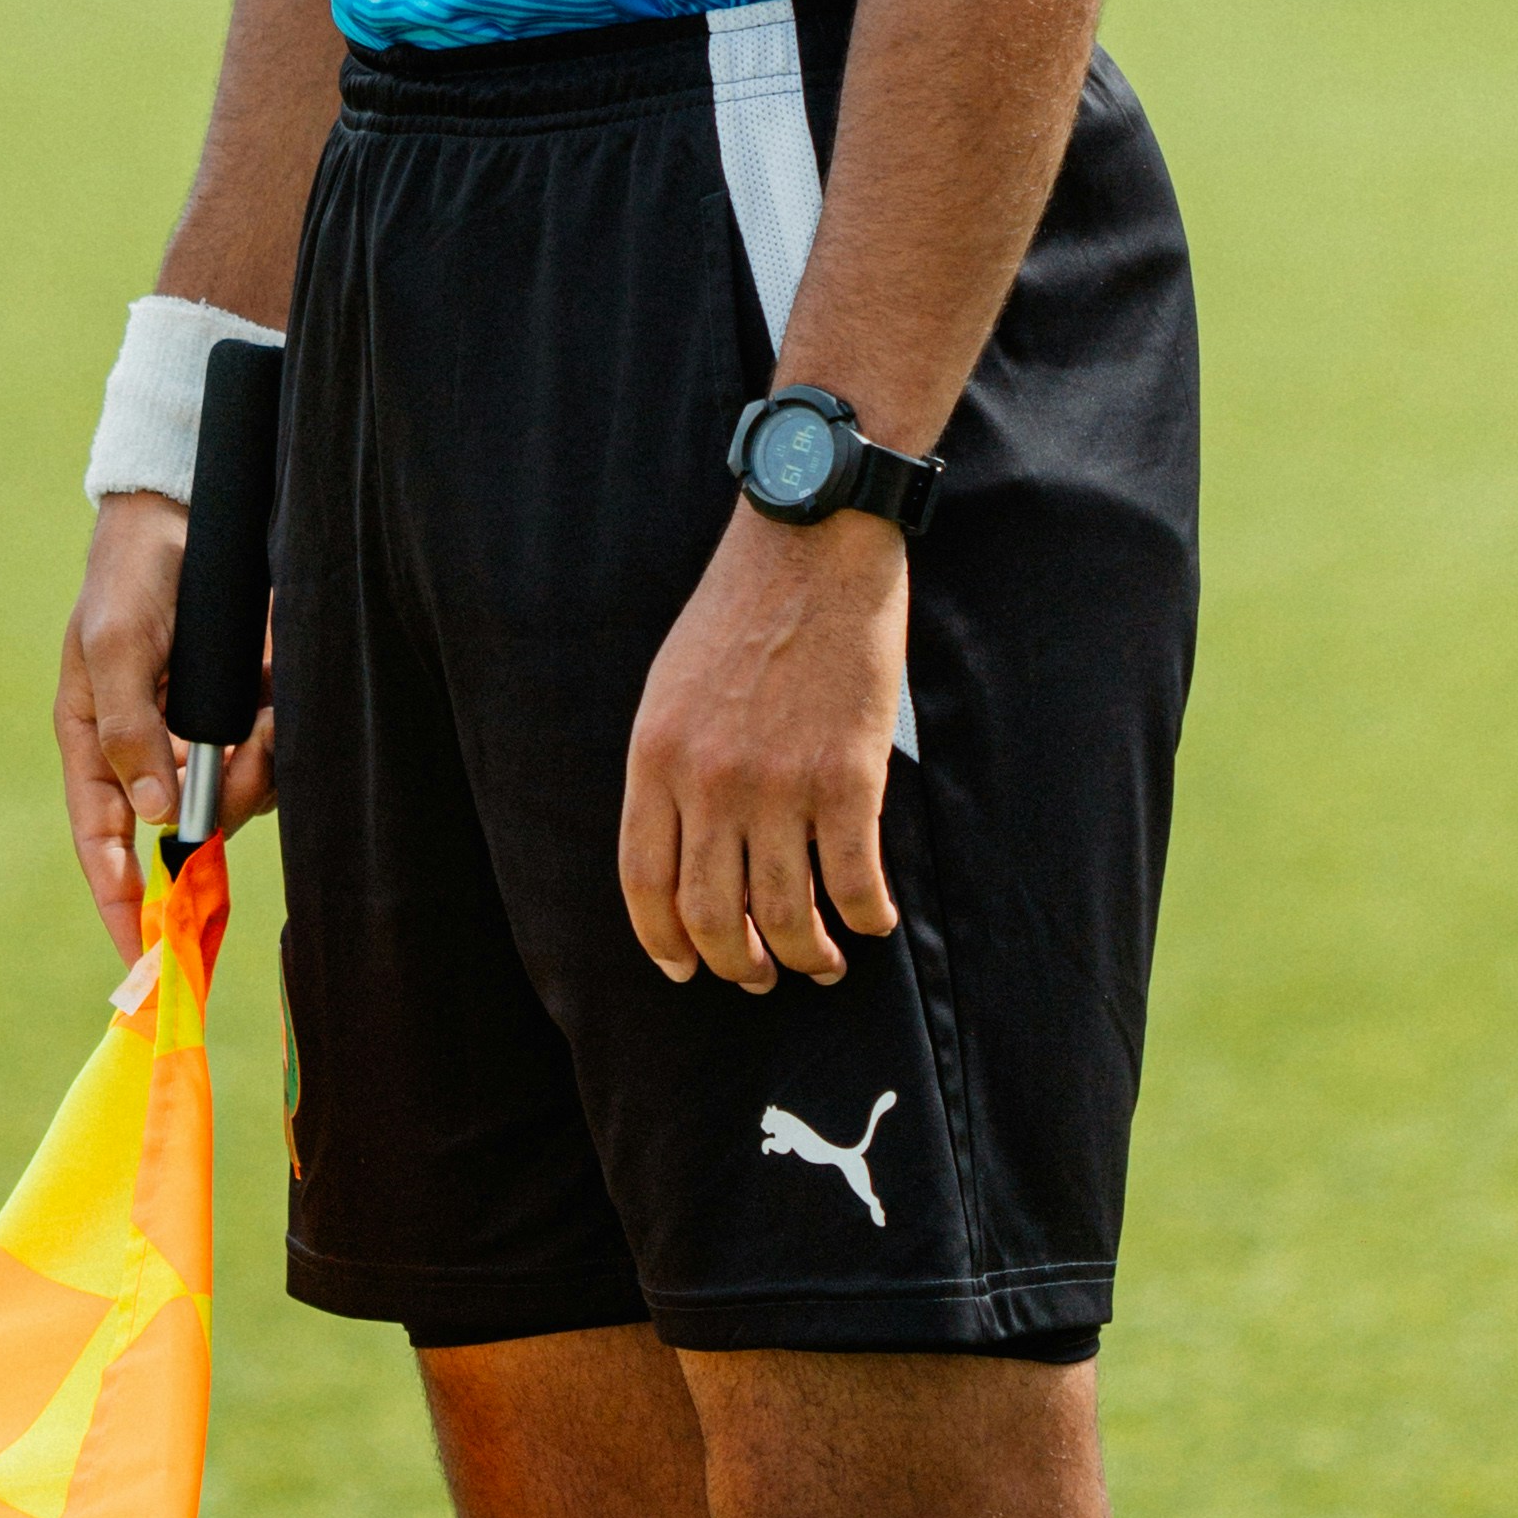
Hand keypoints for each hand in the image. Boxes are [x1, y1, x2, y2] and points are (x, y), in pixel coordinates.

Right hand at [55, 487, 276, 962]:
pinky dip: (282, 728)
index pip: (102, 842)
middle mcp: (150, 750)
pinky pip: (275, 749)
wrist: (184, 512)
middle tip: (249, 757)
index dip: (120, 902)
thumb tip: (155, 814)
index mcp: (96, 744)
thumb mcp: (115, 645)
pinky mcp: (248, 709)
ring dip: (259, 762)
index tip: (143, 956)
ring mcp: (202, 733)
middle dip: (221, 812)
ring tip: (264, 706)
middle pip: (187, 826)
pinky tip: (274, 671)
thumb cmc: (129, 578)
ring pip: (241, 792)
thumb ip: (130, 728)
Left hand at [618, 503, 905, 991]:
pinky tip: (873, 921)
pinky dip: (867, 917)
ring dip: (807, 955)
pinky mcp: (850, 776)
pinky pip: (856, 880)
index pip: (644, 885)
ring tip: (823, 961)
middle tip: (762, 976)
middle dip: (739, 964)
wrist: (812, 541)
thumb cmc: (741, 609)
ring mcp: (780, 783)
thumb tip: (685, 854)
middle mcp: (710, 781)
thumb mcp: (671, 686)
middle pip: (713, 915)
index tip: (686, 969)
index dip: (665, 943)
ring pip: (787, 914)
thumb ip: (671, 768)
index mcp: (655, 757)